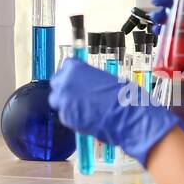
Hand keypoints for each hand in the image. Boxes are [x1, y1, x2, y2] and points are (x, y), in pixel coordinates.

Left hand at [48, 59, 179, 164]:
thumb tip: (84, 83)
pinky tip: (86, 117)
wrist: (127, 115)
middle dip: (64, 88)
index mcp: (74, 68)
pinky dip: (73, 117)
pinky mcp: (66, 117)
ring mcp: (63, 100)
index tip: (75, 80)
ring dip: (66, 103)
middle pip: (56, 82)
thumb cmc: (122, 95)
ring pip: (57, 100)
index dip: (71, 74)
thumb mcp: (103, 78)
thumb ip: (88, 79)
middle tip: (76, 95)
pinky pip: (65, 115)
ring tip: (82, 107)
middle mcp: (65, 82)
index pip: (65, 66)